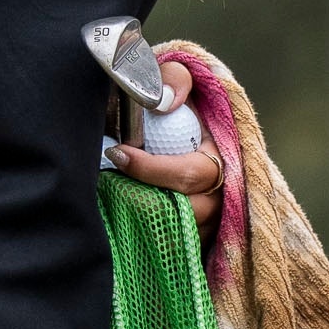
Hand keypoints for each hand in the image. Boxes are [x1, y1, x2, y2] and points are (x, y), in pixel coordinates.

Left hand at [107, 61, 224, 229]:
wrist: (176, 130)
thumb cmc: (174, 107)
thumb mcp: (176, 81)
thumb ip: (172, 79)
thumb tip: (163, 103)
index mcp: (222, 157)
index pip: (188, 175)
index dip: (149, 169)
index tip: (116, 153)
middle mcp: (222, 195)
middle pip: (183, 212)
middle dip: (139, 198)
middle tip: (106, 179)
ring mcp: (210, 222)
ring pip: (175, 235)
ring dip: (139, 219)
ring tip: (112, 196)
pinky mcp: (194, 240)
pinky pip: (169, 249)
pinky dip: (145, 236)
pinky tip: (122, 217)